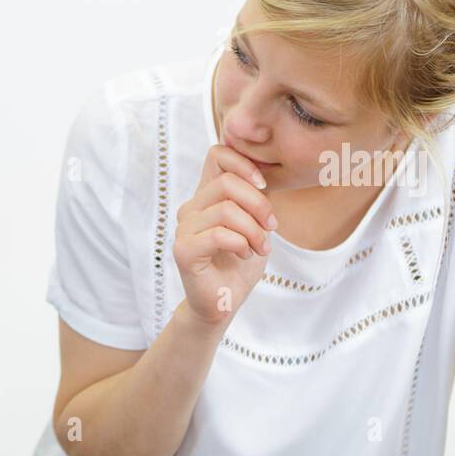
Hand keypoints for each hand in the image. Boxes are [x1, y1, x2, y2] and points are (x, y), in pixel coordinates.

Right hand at [173, 145, 277, 326]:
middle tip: (271, 228)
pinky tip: (245, 255)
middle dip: (259, 205)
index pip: (217, 154)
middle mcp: (191, 208)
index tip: (263, 186)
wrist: (225, 301)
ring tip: (260, 248)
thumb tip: (264, 171)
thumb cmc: (240, 262)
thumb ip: (255, 196)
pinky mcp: (183, 251)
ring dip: (253, 230)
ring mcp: (183, 229)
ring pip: (226, 210)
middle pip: (227, 183)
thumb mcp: (256, 222)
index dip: (244, 163)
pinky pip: (218, 235)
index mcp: (207, 196)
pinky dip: (241, 244)